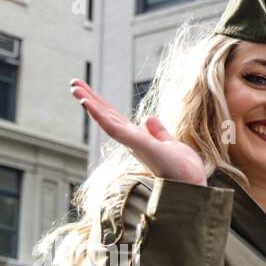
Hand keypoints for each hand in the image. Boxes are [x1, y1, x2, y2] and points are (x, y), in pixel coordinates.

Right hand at [69, 78, 207, 185]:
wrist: (192, 183)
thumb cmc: (184, 170)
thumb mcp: (170, 145)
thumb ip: (158, 133)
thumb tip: (149, 118)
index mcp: (138, 139)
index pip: (115, 117)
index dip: (101, 104)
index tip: (86, 90)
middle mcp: (132, 140)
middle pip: (106, 116)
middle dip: (90, 99)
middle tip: (73, 83)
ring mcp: (132, 142)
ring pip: (106, 120)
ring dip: (90, 103)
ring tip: (75, 88)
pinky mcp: (136, 143)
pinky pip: (113, 128)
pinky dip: (99, 115)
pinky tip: (87, 102)